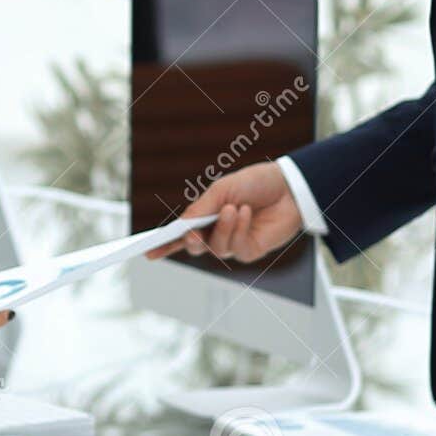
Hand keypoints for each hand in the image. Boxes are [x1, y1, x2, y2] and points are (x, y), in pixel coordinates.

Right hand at [143, 162, 303, 264]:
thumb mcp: (222, 190)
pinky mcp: (251, 251)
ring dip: (223, 227)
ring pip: (215, 247)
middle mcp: (216, 233)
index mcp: (205, 217)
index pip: (180, 234)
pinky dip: (240, 228)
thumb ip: (201, 208)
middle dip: (190, 241)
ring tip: (233, 208)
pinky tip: (247, 213)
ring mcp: (233, 243)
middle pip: (194, 247)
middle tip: (190, 233)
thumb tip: (181, 226)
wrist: (288, 187)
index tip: (146, 251)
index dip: (163, 245)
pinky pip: (236, 248)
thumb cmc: (254, 184)